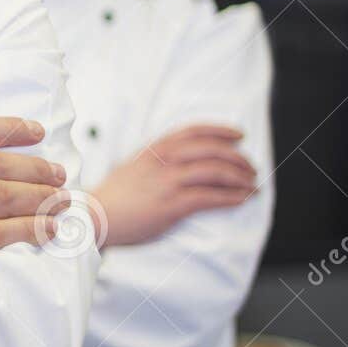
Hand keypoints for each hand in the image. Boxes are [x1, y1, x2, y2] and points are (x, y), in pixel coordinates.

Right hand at [94, 123, 257, 246]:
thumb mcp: (133, 165)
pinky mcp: (172, 205)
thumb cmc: (113, 195)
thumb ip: (155, 158)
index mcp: (154, 149)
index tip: (239, 135)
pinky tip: (243, 199)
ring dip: (240, 178)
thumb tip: (179, 158)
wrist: (95, 215)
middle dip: (237, 157)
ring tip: (251, 185)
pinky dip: (232, 197)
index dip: (220, 131)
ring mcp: (168, 182)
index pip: (194, 131)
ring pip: (216, 172)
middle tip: (250, 167)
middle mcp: (163, 161)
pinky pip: (211, 197)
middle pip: (212, 150)